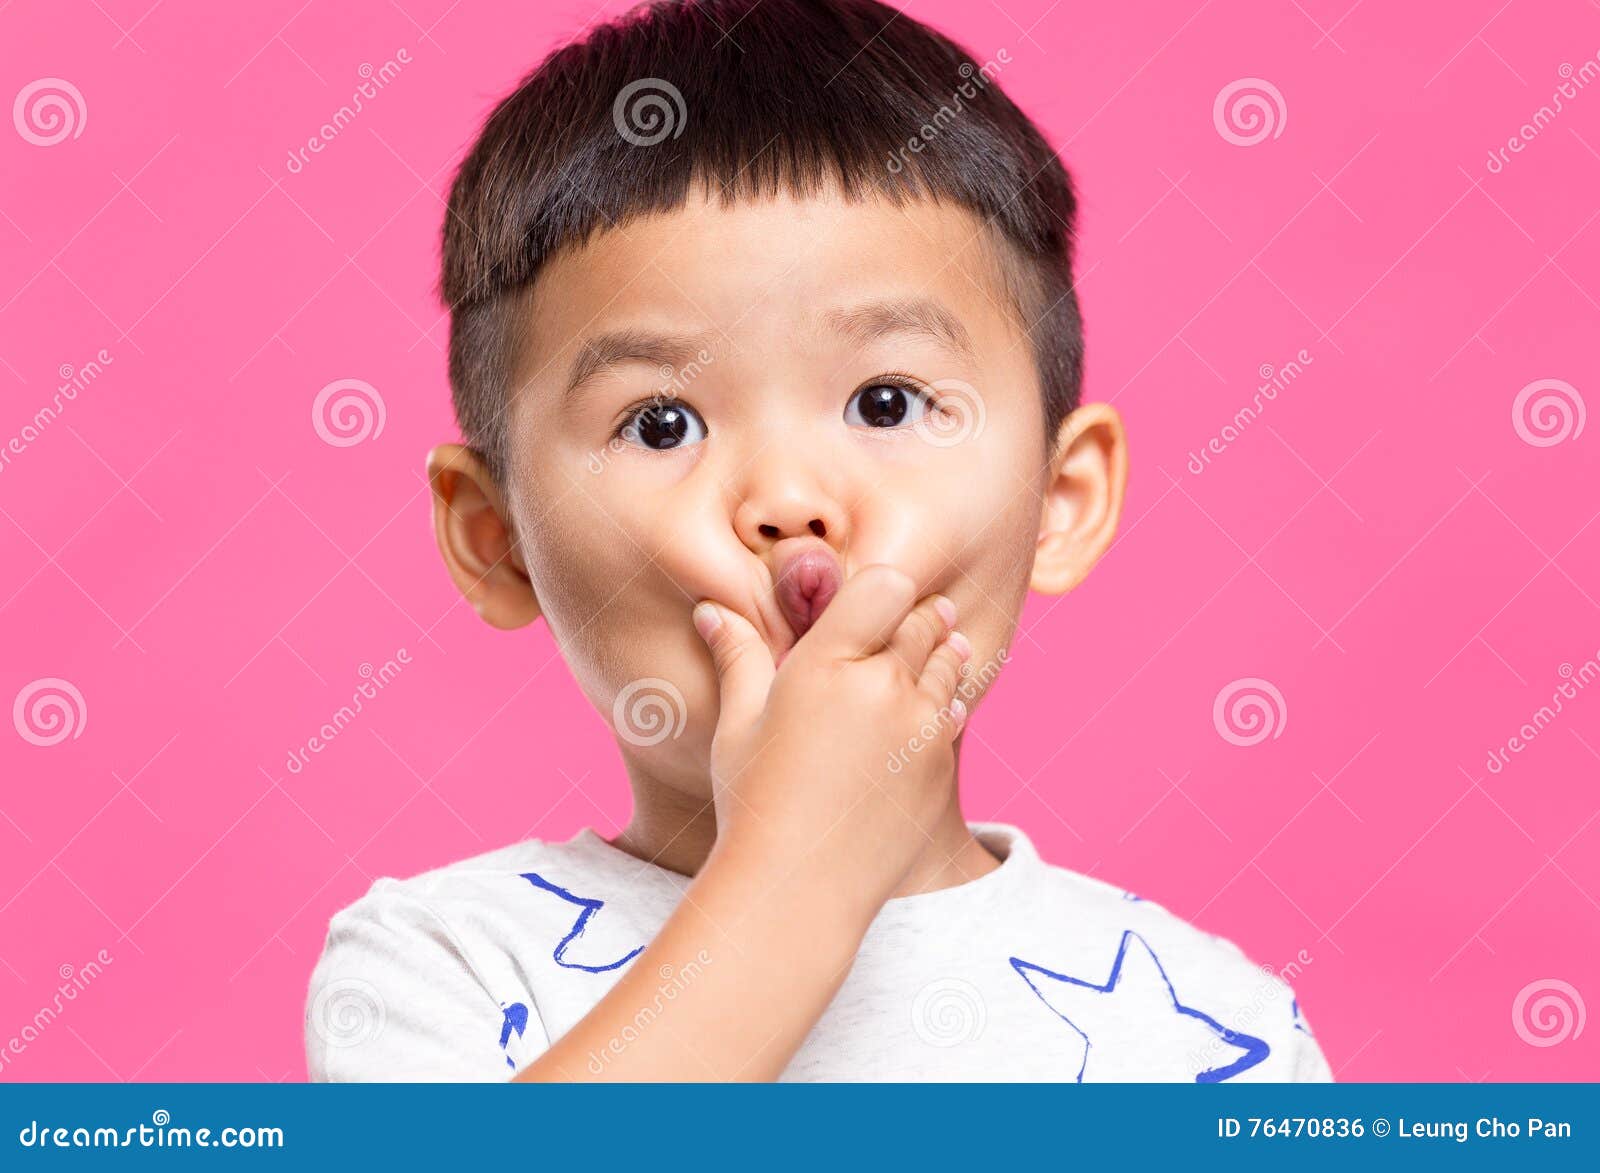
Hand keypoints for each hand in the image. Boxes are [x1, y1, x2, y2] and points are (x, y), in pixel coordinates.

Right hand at [691, 565, 971, 913]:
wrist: (800, 889)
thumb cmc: (754, 803)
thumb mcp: (738, 725)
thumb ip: (739, 656)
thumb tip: (712, 608)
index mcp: (827, 664)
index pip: (887, 586)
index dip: (882, 590)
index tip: (872, 602)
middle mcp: (883, 687)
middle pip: (923, 619)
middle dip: (916, 616)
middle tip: (912, 616)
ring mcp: (920, 727)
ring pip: (949, 661)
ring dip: (940, 651)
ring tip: (932, 649)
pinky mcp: (942, 764)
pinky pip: (954, 711)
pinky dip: (943, 703)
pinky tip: (923, 712)